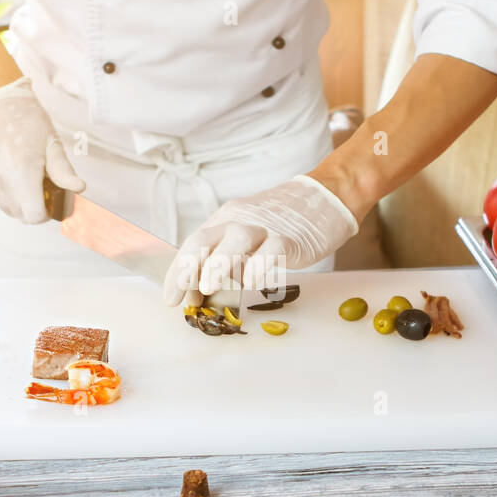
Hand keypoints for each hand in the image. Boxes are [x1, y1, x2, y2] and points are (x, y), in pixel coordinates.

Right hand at [0, 77, 83, 222]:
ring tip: (25, 175)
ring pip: (7, 209)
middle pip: (20, 216)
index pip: (34, 216)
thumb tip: (80, 189)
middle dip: (34, 207)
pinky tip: (11, 172)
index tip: (51, 198)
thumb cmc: (27, 119)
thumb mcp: (51, 144)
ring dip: (19, 201)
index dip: (46, 212)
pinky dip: (5, 192)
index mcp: (21, 172)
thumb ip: (63, 171)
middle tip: (41, 185)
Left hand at [163, 175, 358, 305]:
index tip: (170, 299)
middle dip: (187, 268)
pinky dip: (259, 266)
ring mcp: (265, 227)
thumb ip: (226, 261)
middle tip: (180, 296)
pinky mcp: (291, 237)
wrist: (326, 197)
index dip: (177, 272)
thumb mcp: (248, 240)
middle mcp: (239, 220)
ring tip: (208, 287)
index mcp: (225, 220)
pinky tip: (252, 283)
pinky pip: (272, 249)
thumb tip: (198, 292)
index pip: (193, 245)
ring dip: (218, 263)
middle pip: (205, 239)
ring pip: (234, 239)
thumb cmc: (284, 224)